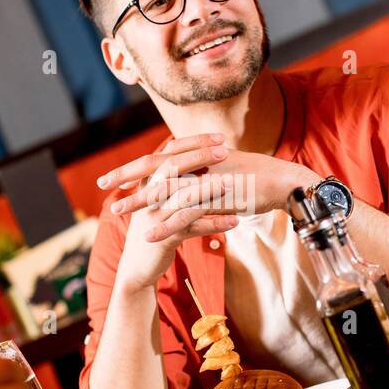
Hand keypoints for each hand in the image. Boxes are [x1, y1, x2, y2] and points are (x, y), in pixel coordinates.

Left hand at [97, 134, 313, 289]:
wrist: (286, 183)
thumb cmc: (259, 179)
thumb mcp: (226, 171)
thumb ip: (204, 173)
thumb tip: (187, 178)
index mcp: (200, 154)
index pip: (160, 156)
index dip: (136, 165)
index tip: (115, 175)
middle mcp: (201, 162)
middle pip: (155, 167)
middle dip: (126, 176)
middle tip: (102, 184)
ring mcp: (209, 180)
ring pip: (166, 190)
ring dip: (139, 202)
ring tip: (117, 212)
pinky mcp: (218, 200)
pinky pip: (186, 213)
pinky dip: (166, 225)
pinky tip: (149, 235)